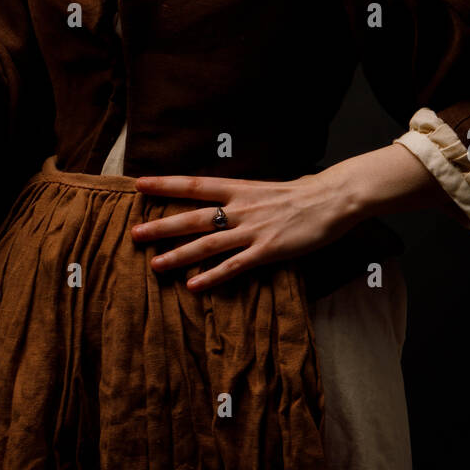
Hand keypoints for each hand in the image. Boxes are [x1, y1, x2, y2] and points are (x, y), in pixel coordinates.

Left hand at [130, 171, 356, 291]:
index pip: (194, 184)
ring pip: (208, 244)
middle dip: (162, 226)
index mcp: (240, 188)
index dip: (166, 184)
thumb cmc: (304, 193)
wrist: (334, 199)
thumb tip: (231, 197)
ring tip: (155, 265)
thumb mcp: (268, 188)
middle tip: (135, 234)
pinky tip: (194, 286)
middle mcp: (241, 208)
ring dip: (179, 255)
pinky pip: (235, 266)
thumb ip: (246, 195)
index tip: (139, 183)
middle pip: (193, 217)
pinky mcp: (268, 251)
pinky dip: (212, 276)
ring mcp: (253, 230)